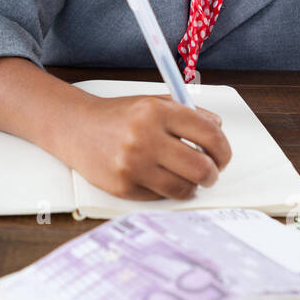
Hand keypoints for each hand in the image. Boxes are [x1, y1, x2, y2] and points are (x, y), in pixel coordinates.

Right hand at [62, 95, 231, 200]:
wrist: (77, 128)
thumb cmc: (119, 116)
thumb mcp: (153, 102)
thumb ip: (188, 113)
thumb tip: (218, 129)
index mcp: (157, 111)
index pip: (209, 134)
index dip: (223, 149)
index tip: (223, 156)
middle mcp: (144, 137)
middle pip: (200, 167)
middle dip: (212, 174)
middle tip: (210, 173)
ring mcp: (132, 165)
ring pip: (183, 188)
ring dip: (192, 186)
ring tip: (187, 179)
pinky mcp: (123, 186)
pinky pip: (160, 197)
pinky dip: (166, 191)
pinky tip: (159, 179)